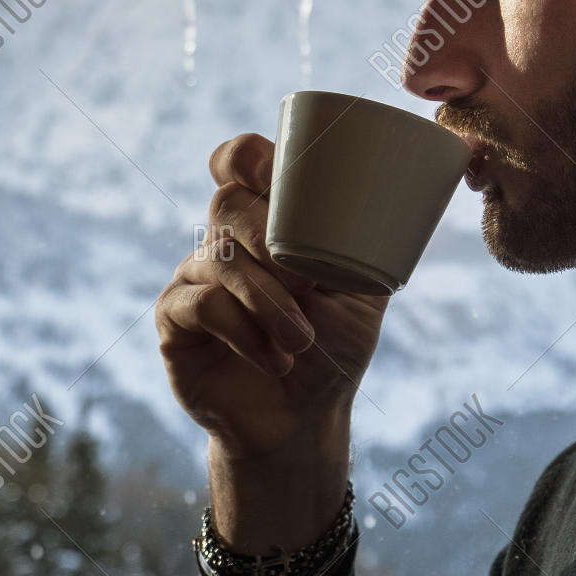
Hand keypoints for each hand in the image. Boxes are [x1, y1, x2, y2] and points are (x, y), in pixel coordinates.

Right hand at [156, 133, 390, 548]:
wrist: (303, 419)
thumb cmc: (333, 346)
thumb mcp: (364, 289)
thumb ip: (370, 242)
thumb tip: (402, 195)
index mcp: (265, 220)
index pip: (239, 162)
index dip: (245, 155)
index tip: (267, 171)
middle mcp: (225, 240)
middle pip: (228, 204)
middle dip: (268, 238)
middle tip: (308, 285)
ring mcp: (194, 276)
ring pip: (219, 259)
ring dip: (268, 300)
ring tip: (301, 340)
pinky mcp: (174, 319)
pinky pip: (201, 305)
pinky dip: (244, 333)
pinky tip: (274, 359)